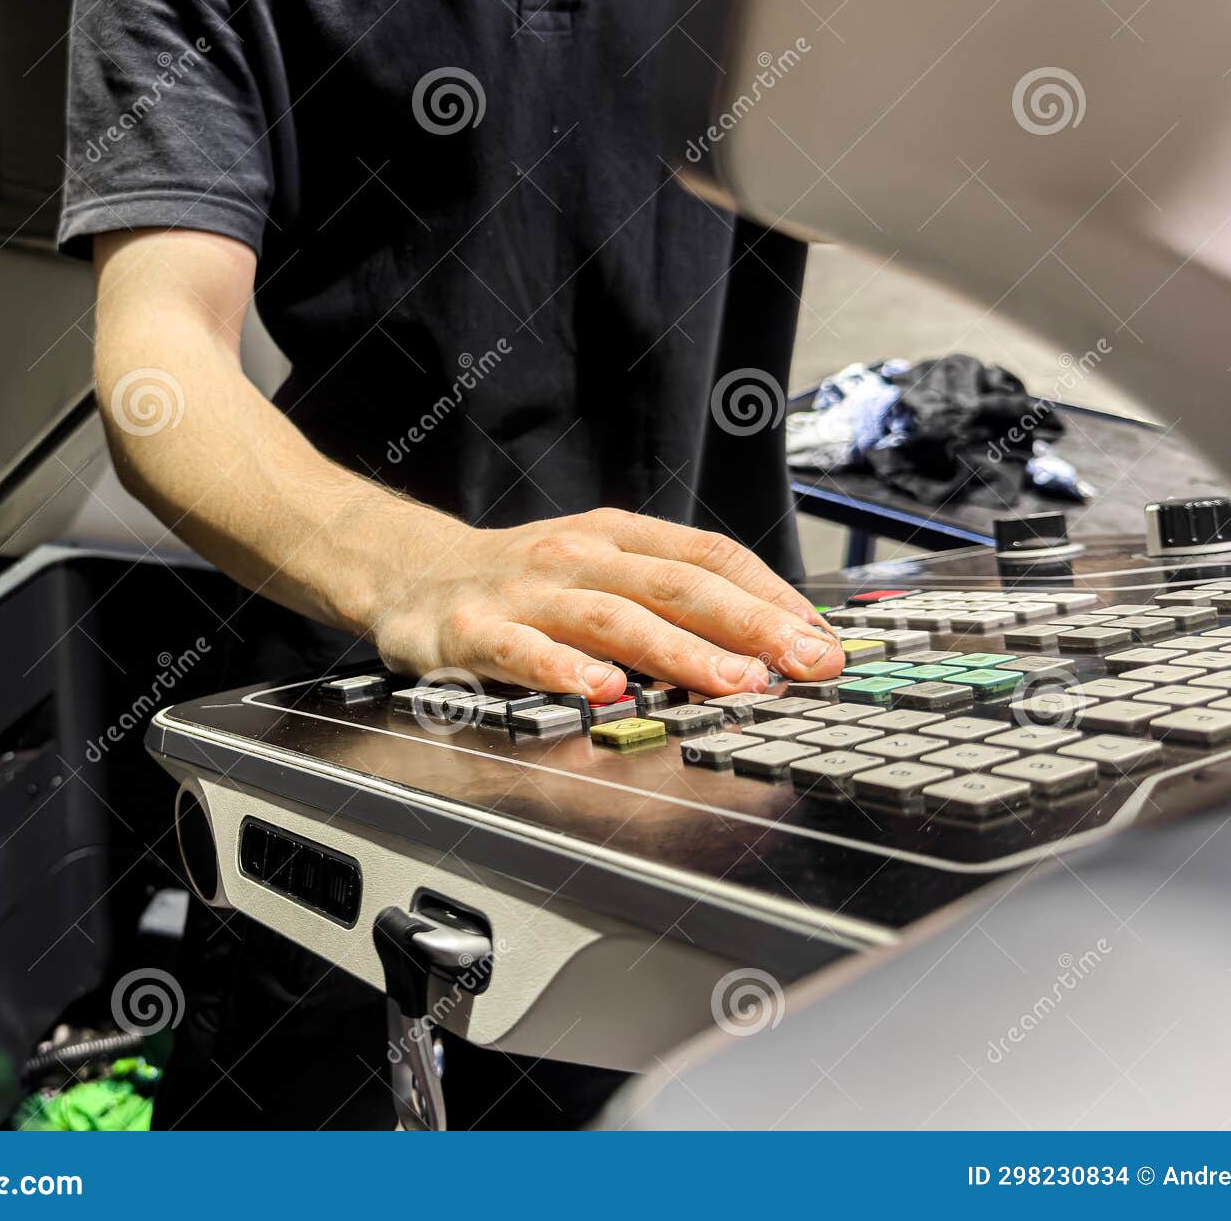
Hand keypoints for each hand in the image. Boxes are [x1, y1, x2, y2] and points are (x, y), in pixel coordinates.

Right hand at [369, 508, 844, 701]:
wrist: (411, 571)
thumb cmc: (523, 579)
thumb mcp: (598, 565)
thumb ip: (668, 595)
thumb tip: (762, 640)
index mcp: (618, 538)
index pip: (709, 557)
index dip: (770, 595)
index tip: (819, 637)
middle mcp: (579, 558)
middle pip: (676, 586)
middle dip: (748, 625)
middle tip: (803, 663)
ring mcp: (527, 593)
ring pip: (613, 618)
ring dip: (678, 651)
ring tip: (731, 682)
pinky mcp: (474, 630)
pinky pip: (522, 652)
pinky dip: (564, 670)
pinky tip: (602, 692)